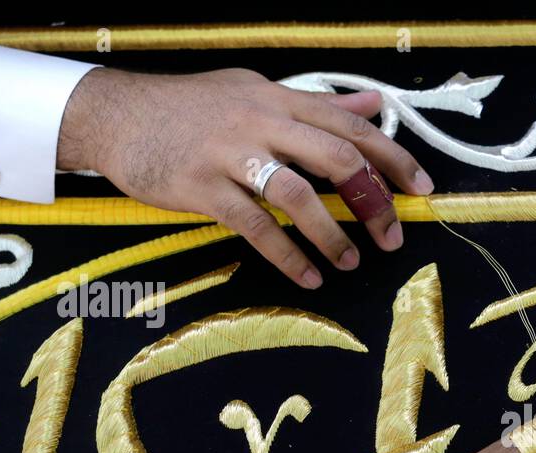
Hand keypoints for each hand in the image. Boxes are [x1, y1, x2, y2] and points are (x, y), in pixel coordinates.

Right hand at [56, 67, 433, 288]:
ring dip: (333, 235)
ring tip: (351, 263)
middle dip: (374, 201)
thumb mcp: (254, 92)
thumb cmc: (189, 107)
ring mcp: (231, 153)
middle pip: (337, 157)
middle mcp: (262, 121)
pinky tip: (307, 277)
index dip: (393, 156)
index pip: (352, 124)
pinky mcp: (203, 186)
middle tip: (393, 237)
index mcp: (279, 99)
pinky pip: (256, 227)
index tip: (421, 188)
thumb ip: (316, 102)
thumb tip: (372, 103)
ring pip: (299, 195)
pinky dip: (287, 255)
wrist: (114, 114)